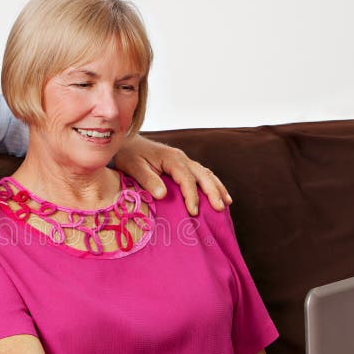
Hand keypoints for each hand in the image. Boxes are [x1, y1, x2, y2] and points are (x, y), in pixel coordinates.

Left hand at [113, 135, 231, 215]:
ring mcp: (183, 161)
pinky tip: (217, 194)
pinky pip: (201, 174)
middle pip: (203, 175)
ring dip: (217, 187)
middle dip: (213, 191)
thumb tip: (163, 195)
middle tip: (220, 207)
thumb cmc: (128, 154)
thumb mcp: (133, 166)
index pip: (187, 179)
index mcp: (171, 158)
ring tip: (226, 202)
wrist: (126, 142)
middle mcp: (181, 158)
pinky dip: (211, 184)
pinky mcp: (181, 165)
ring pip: (205, 173)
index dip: (191, 196)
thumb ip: (148, 180)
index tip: (193, 212)